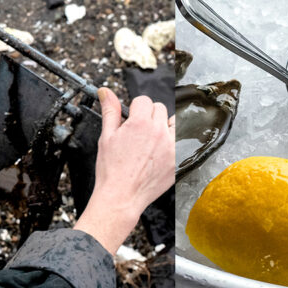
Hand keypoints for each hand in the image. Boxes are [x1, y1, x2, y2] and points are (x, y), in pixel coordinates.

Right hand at [73, 89, 175, 253]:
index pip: (144, 100)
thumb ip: (110, 110)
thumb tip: (105, 91)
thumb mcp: (106, 136)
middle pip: (160, 109)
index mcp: (140, 123)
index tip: (132, 120)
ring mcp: (171, 146)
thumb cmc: (112, 170)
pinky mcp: (178, 160)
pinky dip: (173, 144)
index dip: (135, 110)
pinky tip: (161, 153)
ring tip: (152, 142)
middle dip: (149, 117)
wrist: (121, 197)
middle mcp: (159, 132)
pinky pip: (182, 142)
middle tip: (139, 134)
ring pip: (174, 122)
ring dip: (164, 127)